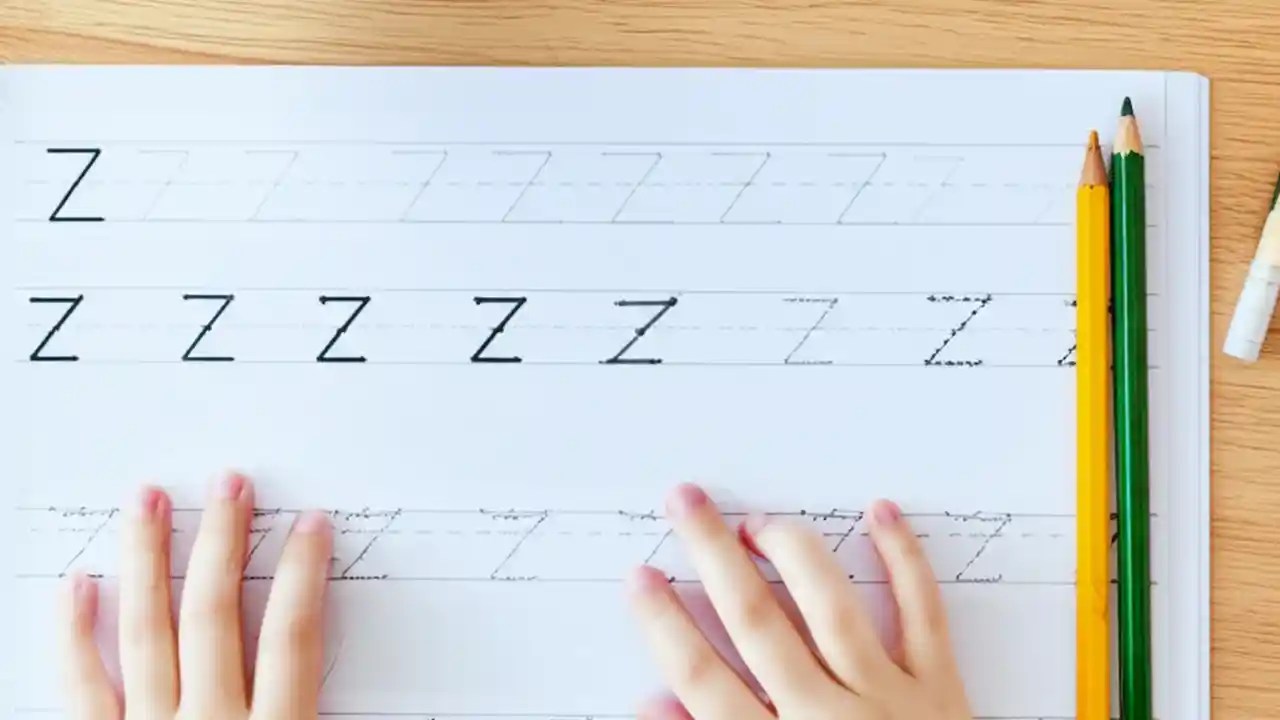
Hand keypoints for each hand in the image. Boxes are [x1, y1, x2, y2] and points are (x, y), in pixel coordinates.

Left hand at [59, 473, 333, 718]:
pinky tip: (80, 585)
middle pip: (213, 614)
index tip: (309, 527)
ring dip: (149, 558)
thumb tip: (366, 675)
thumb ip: (319, 711)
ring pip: (145, 630)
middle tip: (228, 488)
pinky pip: (83, 684)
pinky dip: (76, 632)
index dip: (302, 573)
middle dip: (222, 540)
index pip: (290, 636)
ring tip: (150, 503)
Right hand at [626, 483, 972, 719]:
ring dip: (790, 550)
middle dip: (713, 554)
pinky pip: (922, 612)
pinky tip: (880, 514)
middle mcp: (825, 719)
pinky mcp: (940, 689)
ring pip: (830, 606)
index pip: (701, 678)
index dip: (664, 623)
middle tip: (686, 503)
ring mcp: (886, 699)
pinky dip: (904, 558)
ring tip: (759, 519)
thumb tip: (654, 706)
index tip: (642, 580)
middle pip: (755, 621)